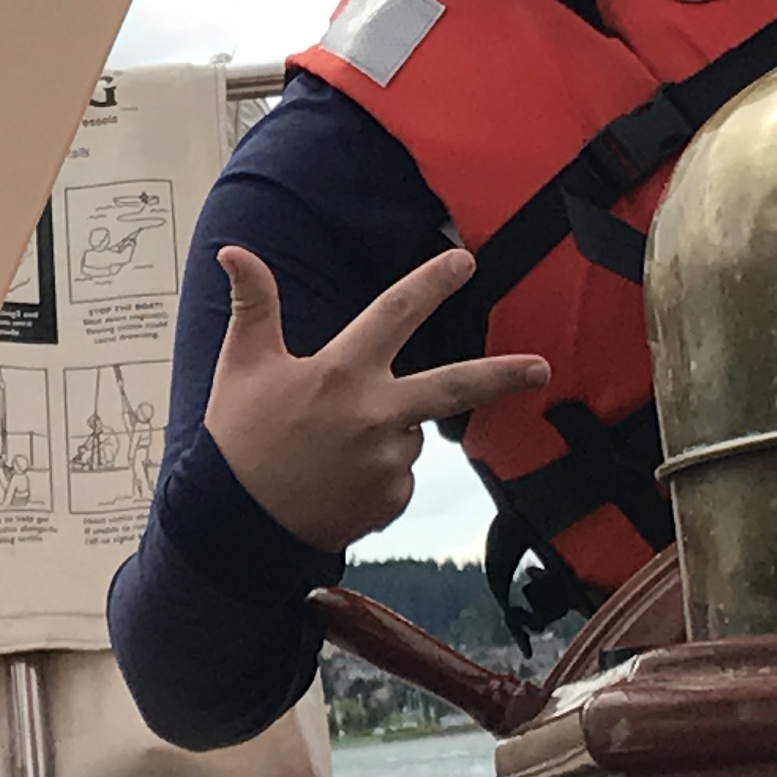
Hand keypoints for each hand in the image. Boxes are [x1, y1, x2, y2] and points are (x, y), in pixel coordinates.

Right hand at [202, 246, 550, 553]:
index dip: (432, 283)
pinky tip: (340, 477)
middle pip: (455, 386)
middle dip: (505, 375)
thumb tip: (235, 252)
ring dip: (388, 430)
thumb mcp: (243, 366)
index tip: (463, 262)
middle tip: (542, 368)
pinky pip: (399, 476)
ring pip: (410, 432)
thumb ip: (254, 305)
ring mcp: (387, 461)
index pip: (396, 313)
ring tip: (333, 447)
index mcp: (341, 372)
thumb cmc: (238, 440)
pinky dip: (379, 473)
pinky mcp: (391, 500)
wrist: (238, 523)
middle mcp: (375, 414)